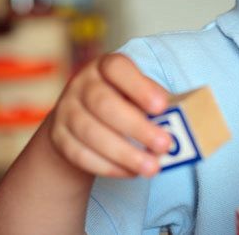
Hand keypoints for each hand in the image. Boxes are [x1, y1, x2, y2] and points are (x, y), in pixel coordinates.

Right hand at [49, 53, 171, 177]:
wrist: (79, 121)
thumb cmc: (123, 103)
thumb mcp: (137, 94)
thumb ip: (153, 103)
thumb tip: (179, 121)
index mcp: (105, 67)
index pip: (117, 68)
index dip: (139, 87)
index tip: (162, 107)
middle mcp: (82, 84)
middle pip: (103, 104)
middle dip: (136, 127)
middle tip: (164, 145)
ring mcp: (66, 110)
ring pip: (90, 133)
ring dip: (124, 153)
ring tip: (152, 167)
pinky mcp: (58, 137)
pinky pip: (80, 154)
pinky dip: (108, 166)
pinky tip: (131, 172)